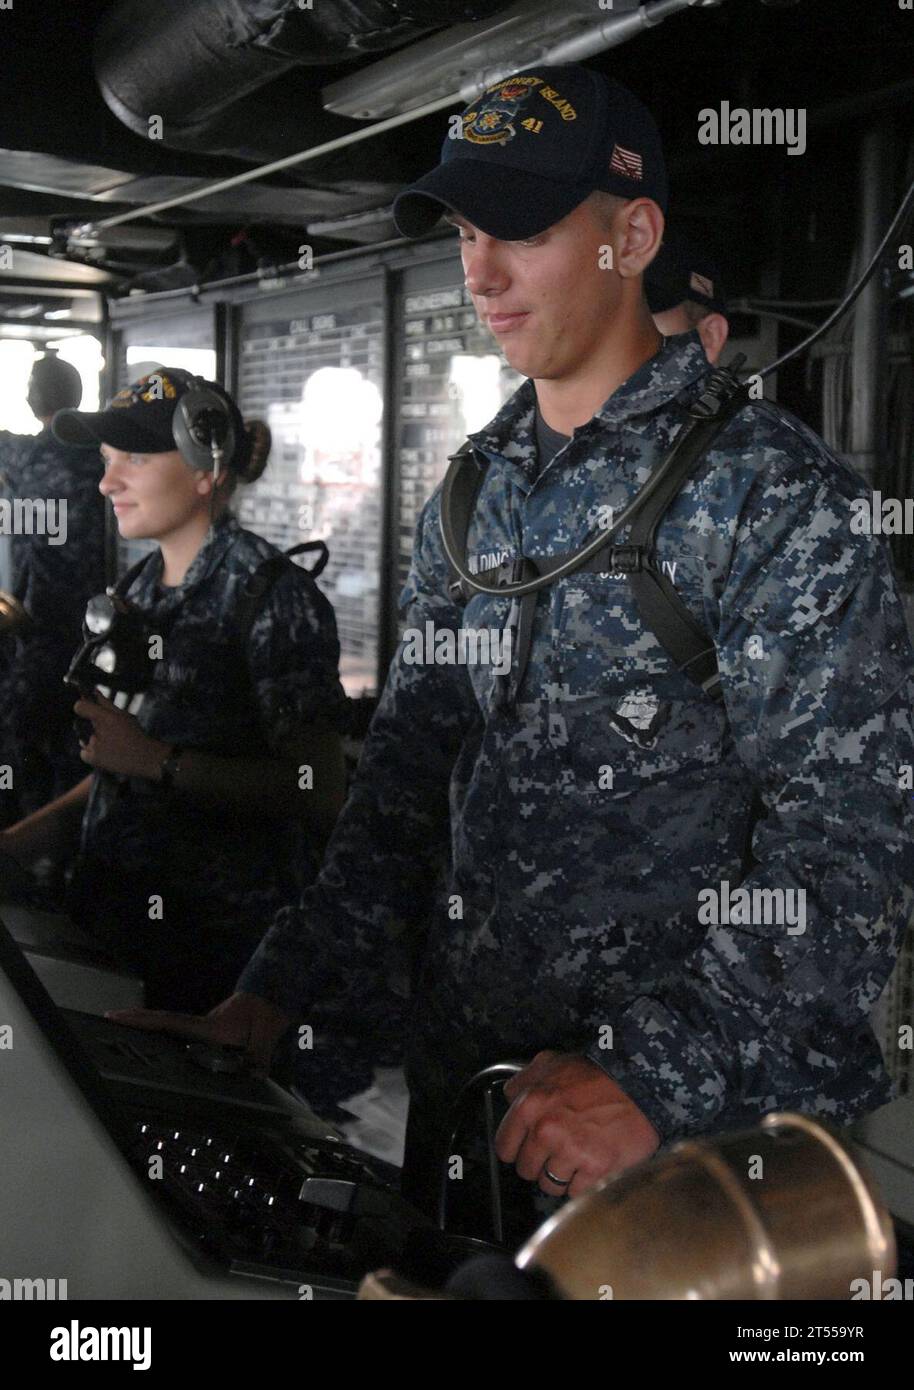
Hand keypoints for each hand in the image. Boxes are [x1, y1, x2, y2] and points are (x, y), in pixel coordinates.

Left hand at [74, 693, 169, 779]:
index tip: (87, 708)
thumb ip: (106, 703)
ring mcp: (94, 746)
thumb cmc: (135, 735)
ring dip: (93, 739)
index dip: (82, 706)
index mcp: (106, 718)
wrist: (145, 758)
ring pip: (84, 738)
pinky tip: (105, 753)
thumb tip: (93, 691)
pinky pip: (84, 752)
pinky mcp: (92, 759)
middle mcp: (98, 732)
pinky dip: (91, 753)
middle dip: (92, 725)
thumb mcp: (123, 715)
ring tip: (110, 744)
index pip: (80, 707)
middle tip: (108, 732)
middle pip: (82, 724)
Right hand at [105, 992, 292, 1073]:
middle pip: (160, 1023)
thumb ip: (258, 1057)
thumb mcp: (264, 1035)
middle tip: (106, 1021)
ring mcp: (202, 1027)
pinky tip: (155, 1045)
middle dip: (134, 1022)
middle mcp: (200, 1025)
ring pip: (169, 1028)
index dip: (143, 1021)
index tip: (117, 1017)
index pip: (169, 1022)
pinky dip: (165, 1035)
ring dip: (147, 1027)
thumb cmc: (265, 1013)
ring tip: (119, 1031)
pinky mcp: (207, 1031)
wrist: (272, 997)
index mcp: (208, 1026)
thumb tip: (254, 1077)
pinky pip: (181, 1034)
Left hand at [495, 1050, 660, 1197]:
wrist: (640, 1084)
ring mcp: (571, 1151)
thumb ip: (524, 1081)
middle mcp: (546, 1130)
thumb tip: (511, 1095)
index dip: (516, 1148)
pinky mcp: (595, 1168)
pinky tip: (591, 1163)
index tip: (526, 1148)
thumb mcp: (551, 1063)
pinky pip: (576, 1191)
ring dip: (562, 1175)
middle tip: (558, 1149)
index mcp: (530, 1105)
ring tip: (577, 1155)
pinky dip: (583, 1183)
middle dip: (540, 1162)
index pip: (504, 1147)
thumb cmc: (597, 1074)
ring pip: (550, 1184)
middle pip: (526, 1170)